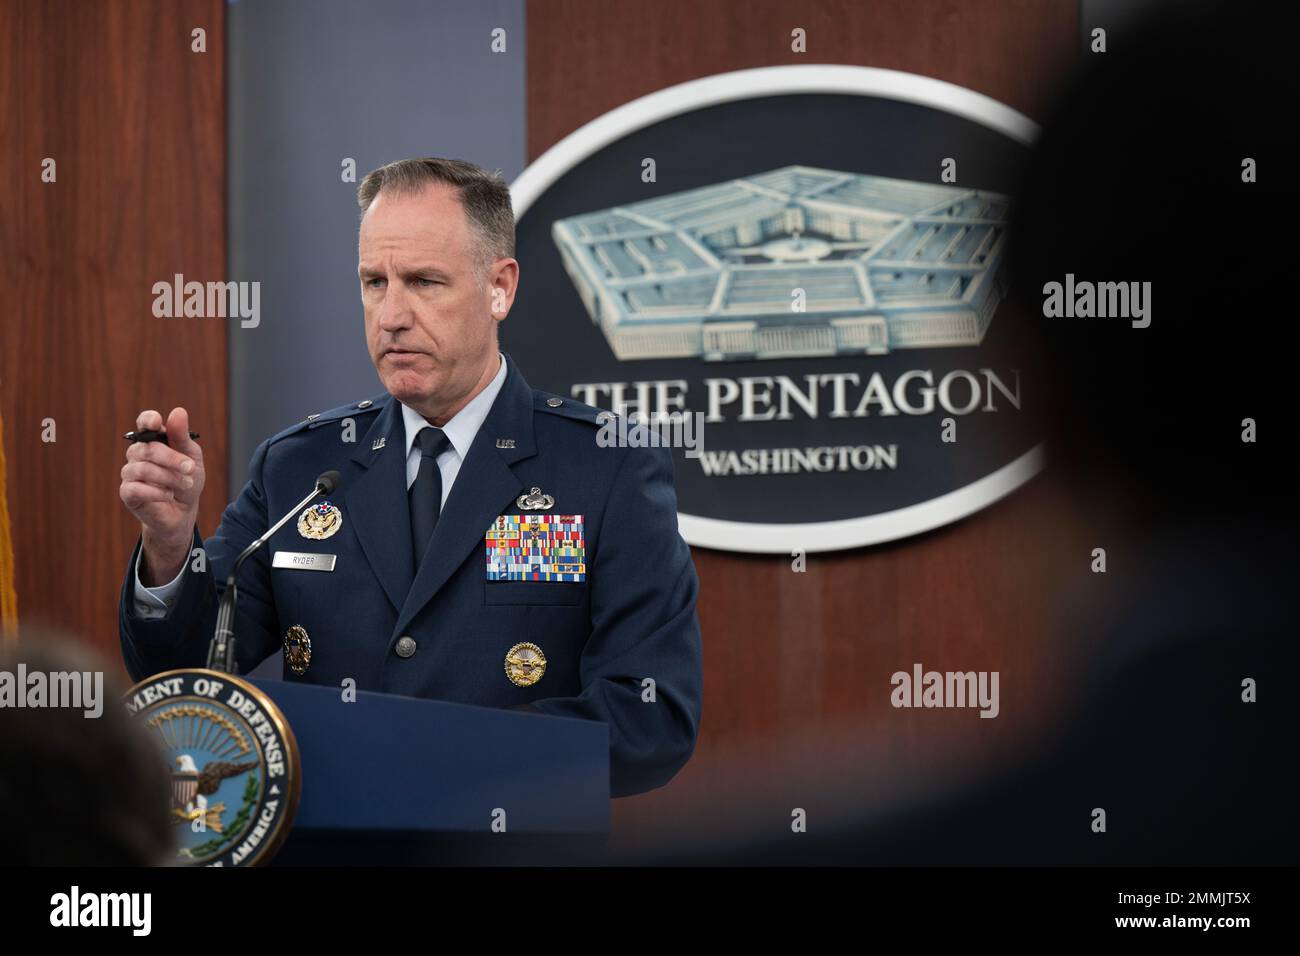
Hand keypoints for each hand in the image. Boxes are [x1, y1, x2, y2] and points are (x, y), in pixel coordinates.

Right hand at [119, 407, 205, 584]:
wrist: (184, 511)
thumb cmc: (187, 480)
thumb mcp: (192, 458)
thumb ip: (183, 437)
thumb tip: (178, 411)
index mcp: (154, 440)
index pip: (144, 423)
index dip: (148, 420)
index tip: (156, 423)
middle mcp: (138, 454)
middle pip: (147, 448)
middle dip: (172, 458)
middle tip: (190, 468)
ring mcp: (130, 473)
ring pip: (142, 468)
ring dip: (168, 477)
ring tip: (185, 485)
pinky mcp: (127, 492)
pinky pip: (136, 488)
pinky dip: (156, 491)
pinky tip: (169, 495)